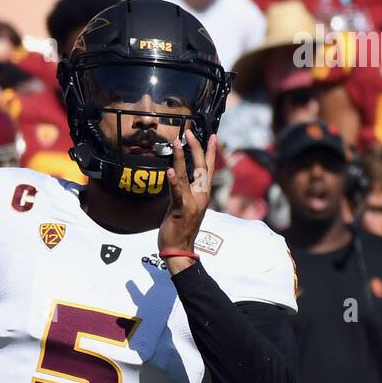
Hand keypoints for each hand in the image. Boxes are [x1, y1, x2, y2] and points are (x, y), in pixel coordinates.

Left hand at [158, 129, 215, 271]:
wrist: (180, 250)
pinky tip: (170, 171)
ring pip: (187, 176)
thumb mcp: (185, 206)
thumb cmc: (180, 229)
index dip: (210, 152)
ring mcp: (191, 203)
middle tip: (190, 132)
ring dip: (181, 158)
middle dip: (196, 148)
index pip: (207, 169)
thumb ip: (183, 191)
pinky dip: (174, 182)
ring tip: (178, 142)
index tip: (212, 136)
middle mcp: (200, 196)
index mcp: (202, 194)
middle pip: (201, 167)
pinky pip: (177, 193)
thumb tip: (177, 177)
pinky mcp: (180, 210)